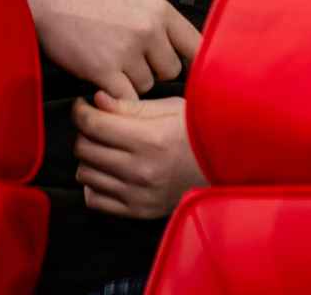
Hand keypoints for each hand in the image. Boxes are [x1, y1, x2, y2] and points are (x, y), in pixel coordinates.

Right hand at [22, 0, 200, 99]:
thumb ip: (161, 21)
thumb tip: (182, 48)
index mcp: (162, 11)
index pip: (197, 46)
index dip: (194, 62)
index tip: (191, 72)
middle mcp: (149, 30)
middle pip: (171, 71)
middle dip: (154, 71)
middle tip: (132, 61)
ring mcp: (126, 50)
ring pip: (146, 85)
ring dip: (130, 81)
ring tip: (111, 62)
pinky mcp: (102, 69)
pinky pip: (124, 97)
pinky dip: (114, 95)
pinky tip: (103, 82)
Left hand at [73, 93, 205, 218]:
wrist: (229, 165)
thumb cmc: (201, 131)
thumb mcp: (172, 109)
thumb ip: (131, 107)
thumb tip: (97, 100)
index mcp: (151, 139)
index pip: (94, 125)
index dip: (81, 111)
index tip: (82, 105)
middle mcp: (141, 169)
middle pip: (84, 149)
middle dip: (86, 132)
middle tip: (99, 124)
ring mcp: (138, 194)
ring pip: (84, 174)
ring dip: (90, 158)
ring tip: (107, 148)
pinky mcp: (138, 210)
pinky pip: (94, 199)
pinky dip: (95, 184)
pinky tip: (110, 172)